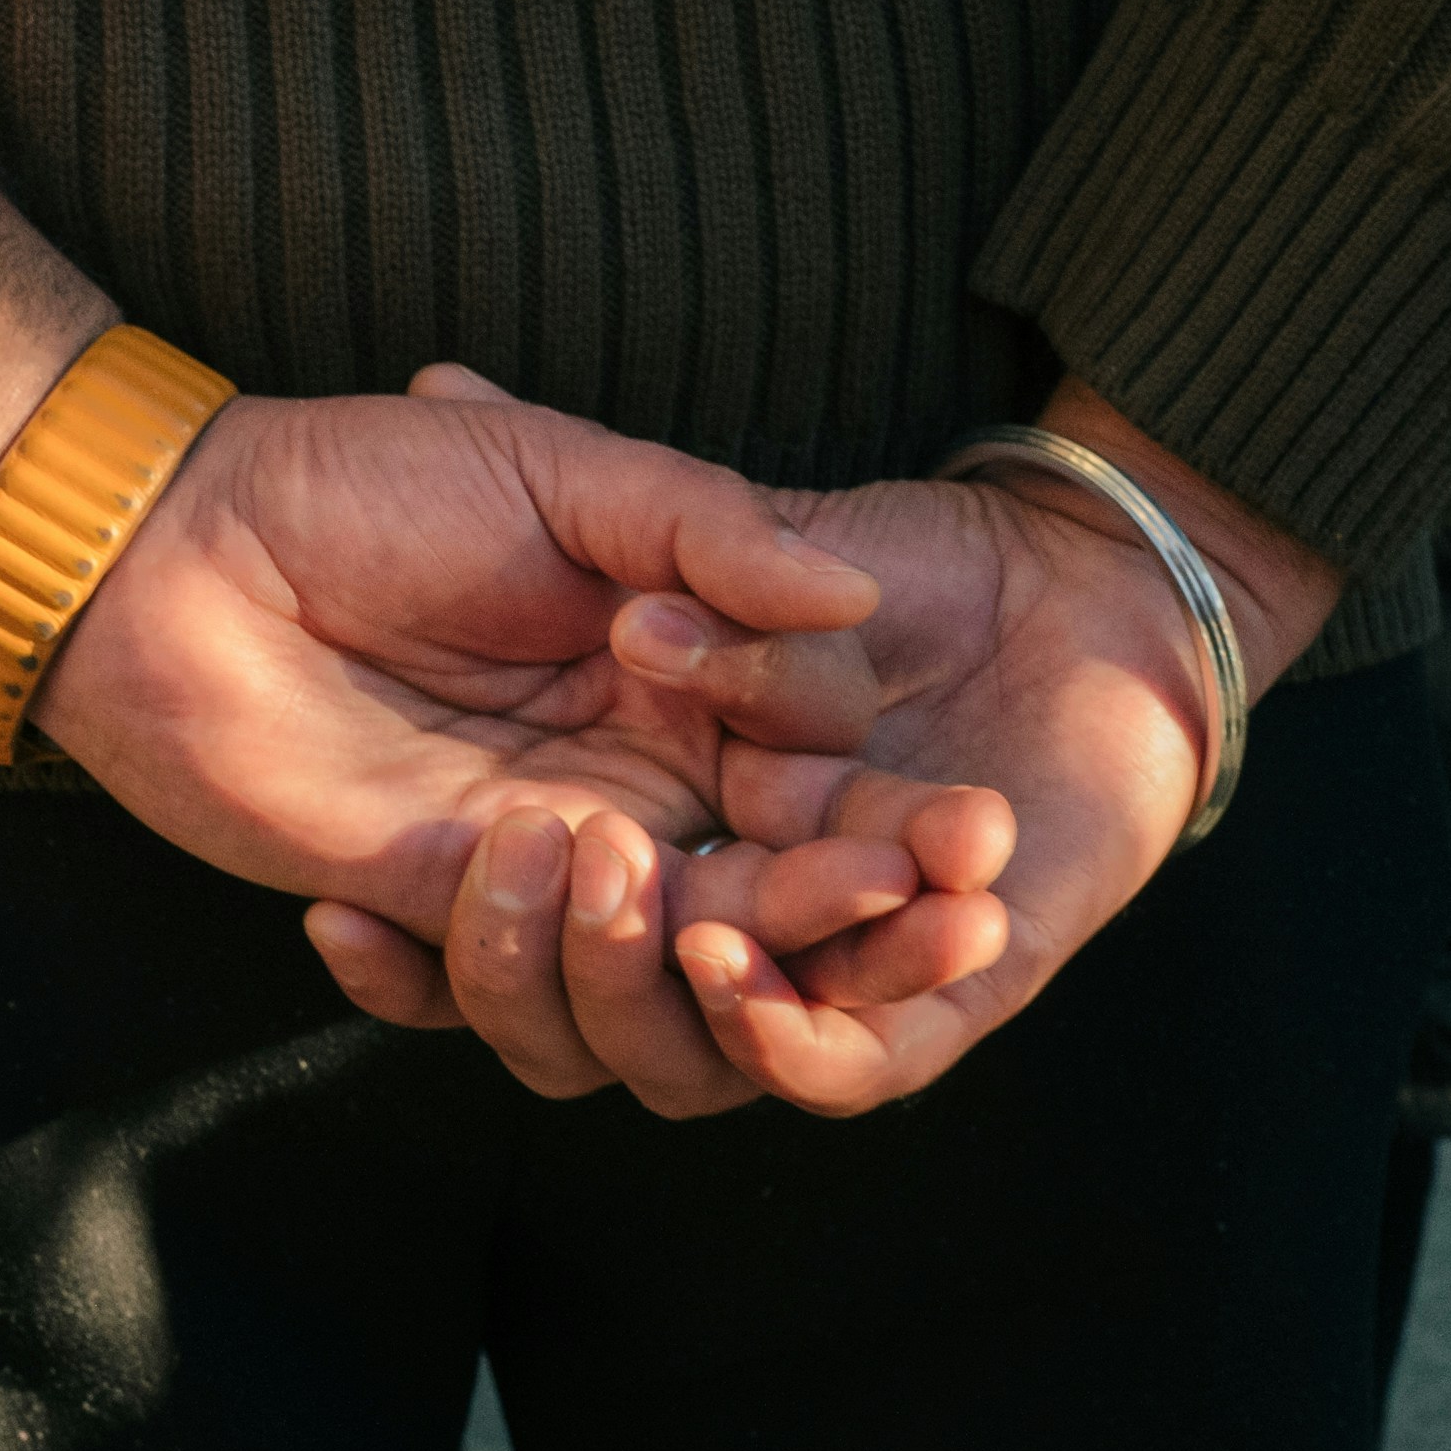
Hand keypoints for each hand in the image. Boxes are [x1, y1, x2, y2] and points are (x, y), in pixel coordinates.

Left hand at [24, 366, 1008, 973]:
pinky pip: (494, 990)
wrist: (179, 539)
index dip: (892, 821)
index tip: (965, 832)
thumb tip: (854, 600)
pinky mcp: (428, 907)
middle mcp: (626, 786)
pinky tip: (486, 873)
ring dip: (652, 946)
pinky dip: (500, 968)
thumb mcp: (566, 472)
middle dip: (826, 909)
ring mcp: (532, 857)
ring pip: (641, 975)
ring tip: (609, 849)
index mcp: (684, 689)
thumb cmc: (366, 481)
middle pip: (761, 903)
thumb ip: (717, 528)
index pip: (819, 787)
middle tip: (875, 895)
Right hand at [306, 382, 1342, 1114]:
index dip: (438, 938)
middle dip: (547, 966)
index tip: (336, 907)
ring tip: (646, 931)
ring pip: (713, 1050)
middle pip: (605, 1003)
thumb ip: (591, 504)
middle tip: (532, 860)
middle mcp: (734, 897)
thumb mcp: (739, 517)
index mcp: (658, 813)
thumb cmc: (932, 565)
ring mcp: (846, 955)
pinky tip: (768, 1011)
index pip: (527, 924)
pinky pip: (861, 1062)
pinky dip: (805, 1050)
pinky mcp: (964, 980)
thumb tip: (454, 388)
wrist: (1114, 593)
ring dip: (667, 1002)